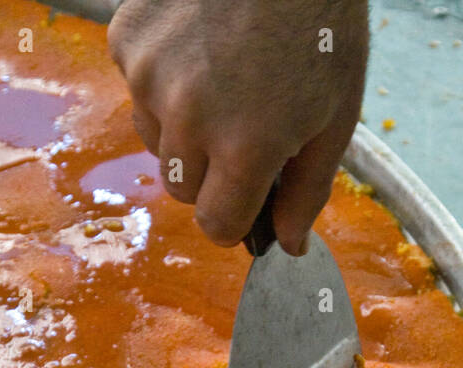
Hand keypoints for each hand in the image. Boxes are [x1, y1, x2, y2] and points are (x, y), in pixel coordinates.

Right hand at [108, 0, 368, 255]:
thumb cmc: (319, 28)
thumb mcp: (336, 116)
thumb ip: (308, 191)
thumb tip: (285, 244)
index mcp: (247, 148)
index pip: (216, 226)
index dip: (235, 216)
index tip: (247, 197)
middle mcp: (190, 121)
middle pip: (182, 189)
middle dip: (211, 173)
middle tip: (243, 124)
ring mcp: (149, 79)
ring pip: (155, 141)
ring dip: (182, 128)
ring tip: (222, 78)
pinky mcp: (126, 43)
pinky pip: (136, 89)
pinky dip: (161, 79)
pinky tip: (197, 46)